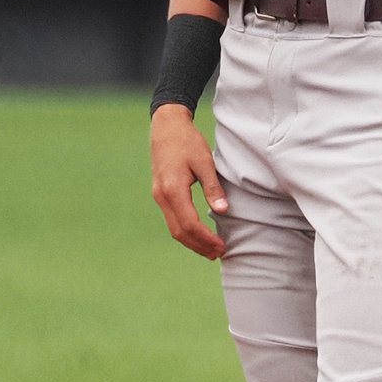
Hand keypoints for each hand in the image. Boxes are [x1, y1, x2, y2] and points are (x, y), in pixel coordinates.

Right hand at [151, 105, 227, 259]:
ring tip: (210, 250)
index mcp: (173, 189)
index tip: (222, 246)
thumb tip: (223, 211)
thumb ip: (213, 187)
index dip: (206, 239)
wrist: (166, 127)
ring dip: (192, 241)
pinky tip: (199, 234)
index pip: (190, 224)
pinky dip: (186, 231)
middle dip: (199, 246)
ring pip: (174, 228)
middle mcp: (162, 196)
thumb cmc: (187, 141)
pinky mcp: (161, 194)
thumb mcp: (204, 162)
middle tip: (218, 254)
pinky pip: (172, 219)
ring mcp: (158, 196)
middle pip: (179, 232)